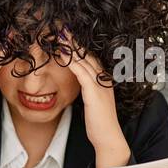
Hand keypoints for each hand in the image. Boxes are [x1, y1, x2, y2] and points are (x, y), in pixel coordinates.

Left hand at [61, 33, 130, 167]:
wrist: (108, 139)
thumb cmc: (99, 125)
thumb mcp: (93, 104)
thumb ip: (88, 92)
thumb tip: (80, 87)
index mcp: (104, 81)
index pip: (90, 59)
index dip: (78, 47)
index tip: (66, 36)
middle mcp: (104, 79)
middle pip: (88, 55)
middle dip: (74, 42)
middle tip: (61, 28)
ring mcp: (101, 85)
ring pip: (84, 61)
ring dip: (71, 47)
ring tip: (59, 35)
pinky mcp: (95, 93)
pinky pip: (82, 73)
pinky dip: (72, 62)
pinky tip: (62, 54)